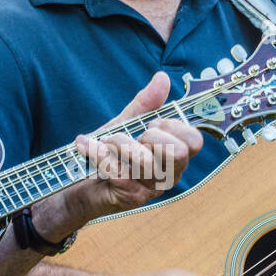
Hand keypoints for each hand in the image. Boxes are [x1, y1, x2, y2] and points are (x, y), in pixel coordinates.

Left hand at [68, 72, 202, 222]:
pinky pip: (118, 171)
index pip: (194, 142)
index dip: (173, 126)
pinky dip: (98, 153)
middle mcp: (169, 175)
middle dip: (151, 136)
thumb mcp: (127, 123)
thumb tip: (163, 77)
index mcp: (175, 156)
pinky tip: (86, 145)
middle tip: (134, 137)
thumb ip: (146, 104)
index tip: (152, 123)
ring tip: (106, 141)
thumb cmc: (111, 153)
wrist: (81, 182)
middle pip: (178, 153)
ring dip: (119, 143)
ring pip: (145, 162)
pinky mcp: (130, 198)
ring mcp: (151, 189)